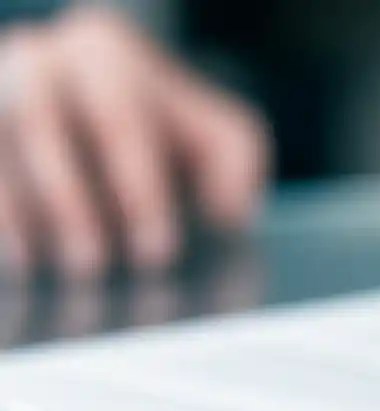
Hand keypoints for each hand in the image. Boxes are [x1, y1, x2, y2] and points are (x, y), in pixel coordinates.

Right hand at [0, 7, 270, 278]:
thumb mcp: (224, 140)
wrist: (109, 123)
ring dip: (19, 213)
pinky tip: (16, 262)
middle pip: (44, 126)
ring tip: (49, 271)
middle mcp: (39, 59)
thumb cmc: (174, 138)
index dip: (139, 190)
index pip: (120, 119)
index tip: (157, 249)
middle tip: (95, 266)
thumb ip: (239, 165)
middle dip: (71, 202)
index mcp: (105, 52)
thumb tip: (227, 209)